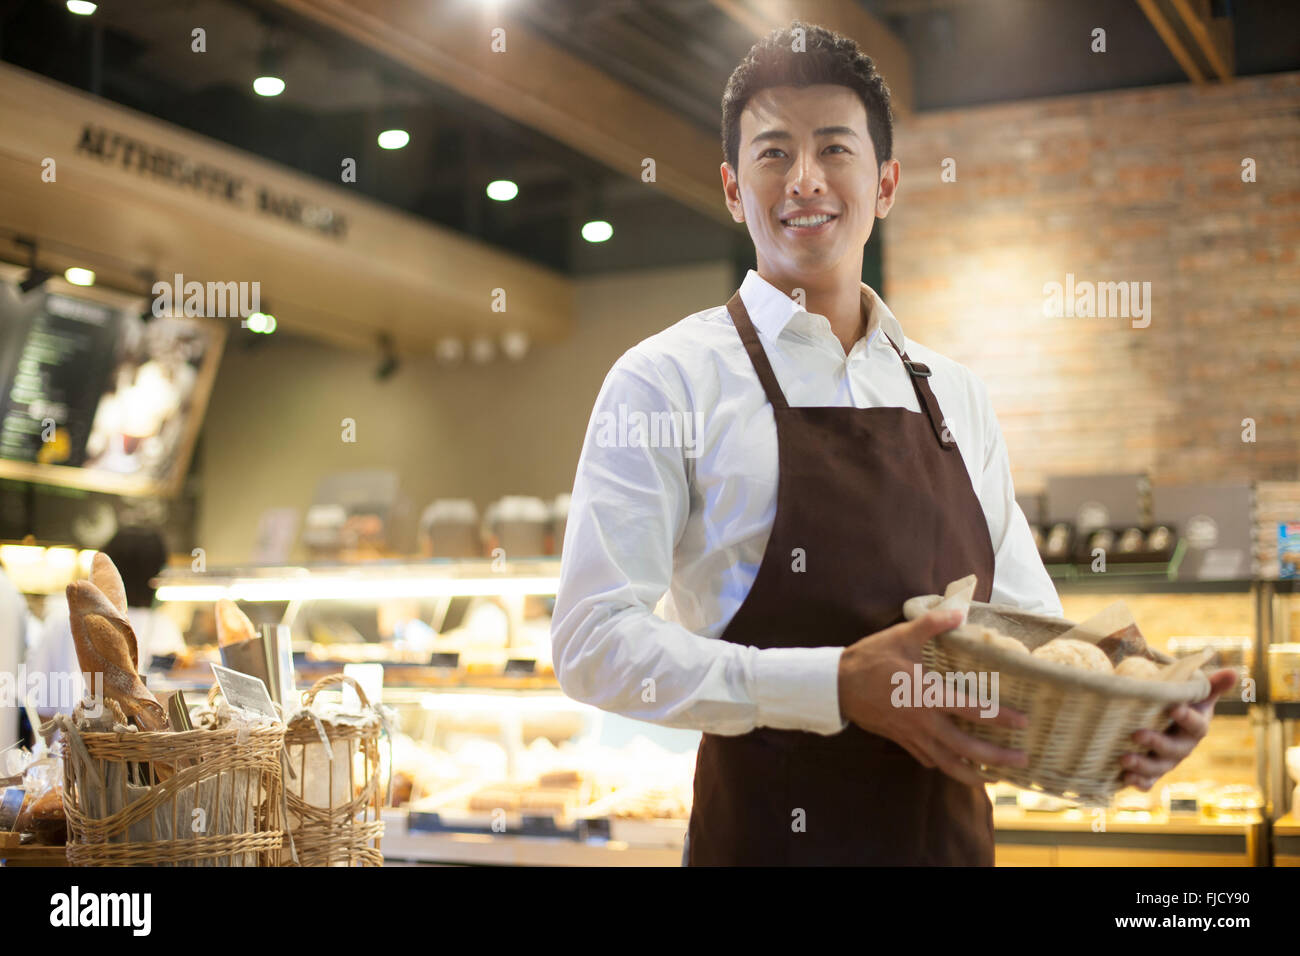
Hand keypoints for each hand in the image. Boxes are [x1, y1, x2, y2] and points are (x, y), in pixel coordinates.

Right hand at [837, 609, 1029, 787]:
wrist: (836, 685)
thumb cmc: (870, 659)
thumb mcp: (902, 635)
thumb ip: (933, 623)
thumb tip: (960, 611)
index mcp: (927, 695)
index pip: (972, 710)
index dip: (1000, 717)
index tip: (1023, 722)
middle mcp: (923, 721)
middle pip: (966, 749)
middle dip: (996, 758)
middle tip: (1022, 761)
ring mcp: (911, 735)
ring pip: (947, 764)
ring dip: (973, 774)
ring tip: (994, 778)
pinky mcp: (901, 740)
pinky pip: (928, 760)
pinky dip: (945, 766)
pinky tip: (956, 765)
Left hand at [1118, 668, 1237, 790]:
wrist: (1167, 722)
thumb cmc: (1181, 703)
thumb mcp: (1194, 693)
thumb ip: (1210, 685)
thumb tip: (1234, 672)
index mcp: (1196, 726)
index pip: (1196, 725)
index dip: (1187, 718)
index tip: (1173, 708)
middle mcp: (1183, 746)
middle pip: (1175, 750)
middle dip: (1157, 743)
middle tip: (1137, 734)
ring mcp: (1168, 761)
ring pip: (1159, 768)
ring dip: (1143, 765)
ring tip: (1124, 759)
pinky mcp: (1152, 772)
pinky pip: (1148, 782)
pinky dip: (1138, 783)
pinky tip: (1125, 779)